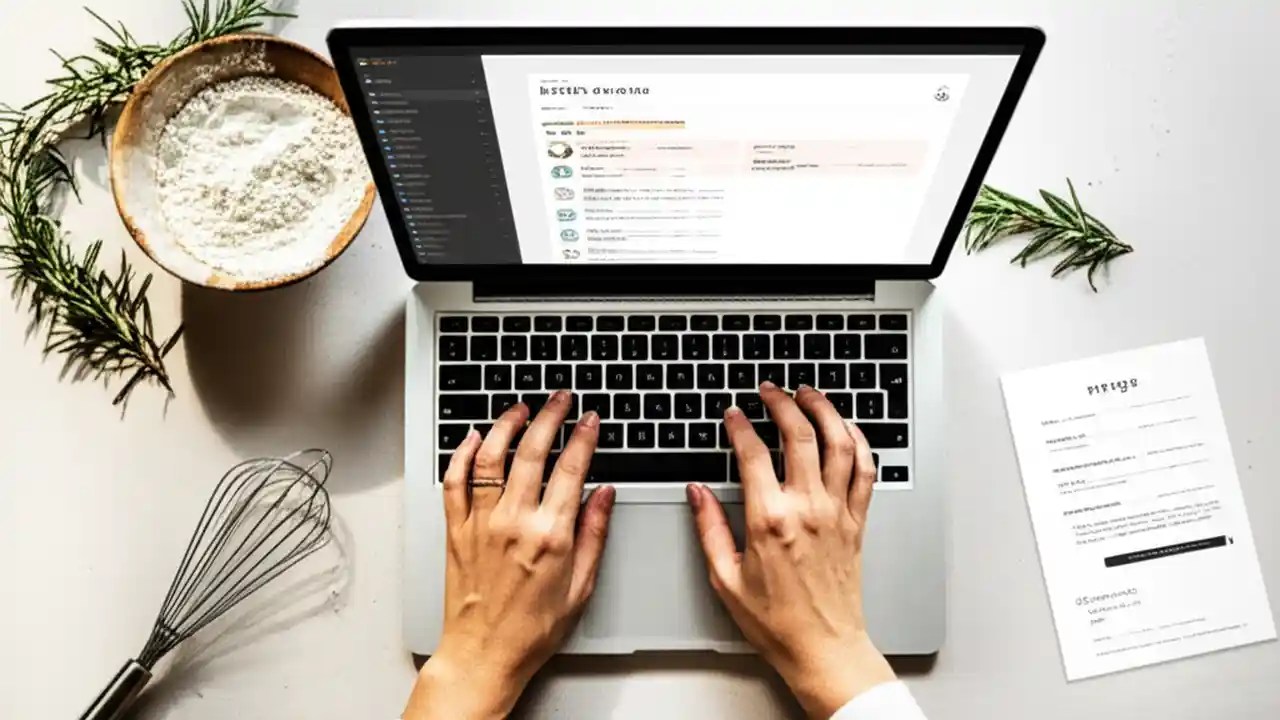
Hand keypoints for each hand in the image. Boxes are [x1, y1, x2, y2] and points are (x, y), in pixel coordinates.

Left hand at [404, 391, 615, 719]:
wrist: (484, 653)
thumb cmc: (531, 630)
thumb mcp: (581, 586)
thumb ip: (594, 534)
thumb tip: (604, 495)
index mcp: (550, 536)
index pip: (571, 469)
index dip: (583, 437)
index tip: (589, 419)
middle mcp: (513, 523)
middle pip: (532, 451)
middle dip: (550, 416)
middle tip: (560, 398)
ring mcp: (481, 523)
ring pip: (491, 457)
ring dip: (507, 424)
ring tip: (521, 408)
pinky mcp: (456, 529)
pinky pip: (455, 480)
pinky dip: (463, 453)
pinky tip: (474, 437)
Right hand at [688, 382, 894, 718]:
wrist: (824, 647)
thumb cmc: (776, 622)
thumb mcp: (725, 578)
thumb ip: (709, 528)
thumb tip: (697, 493)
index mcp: (770, 521)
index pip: (752, 454)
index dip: (740, 426)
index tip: (733, 414)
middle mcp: (807, 509)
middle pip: (799, 435)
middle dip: (782, 403)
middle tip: (770, 390)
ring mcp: (836, 512)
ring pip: (838, 444)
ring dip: (824, 411)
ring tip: (809, 394)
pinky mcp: (856, 522)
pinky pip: (865, 471)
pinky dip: (858, 442)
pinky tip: (846, 429)